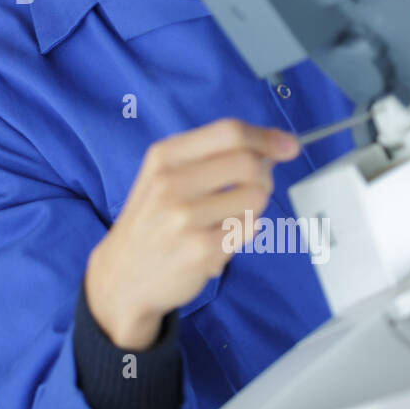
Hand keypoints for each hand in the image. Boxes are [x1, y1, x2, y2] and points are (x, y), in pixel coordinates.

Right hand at [84, 118, 299, 348]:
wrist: (122, 276)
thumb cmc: (152, 222)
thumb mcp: (163, 176)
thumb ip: (211, 157)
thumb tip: (274, 147)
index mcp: (164, 156)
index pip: (229, 132)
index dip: (266, 137)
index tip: (287, 146)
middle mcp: (171, 181)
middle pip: (248, 162)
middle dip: (264, 175)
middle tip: (255, 189)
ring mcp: (186, 216)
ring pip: (256, 196)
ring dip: (253, 208)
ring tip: (229, 219)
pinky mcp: (201, 249)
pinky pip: (250, 229)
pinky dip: (243, 233)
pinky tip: (219, 240)